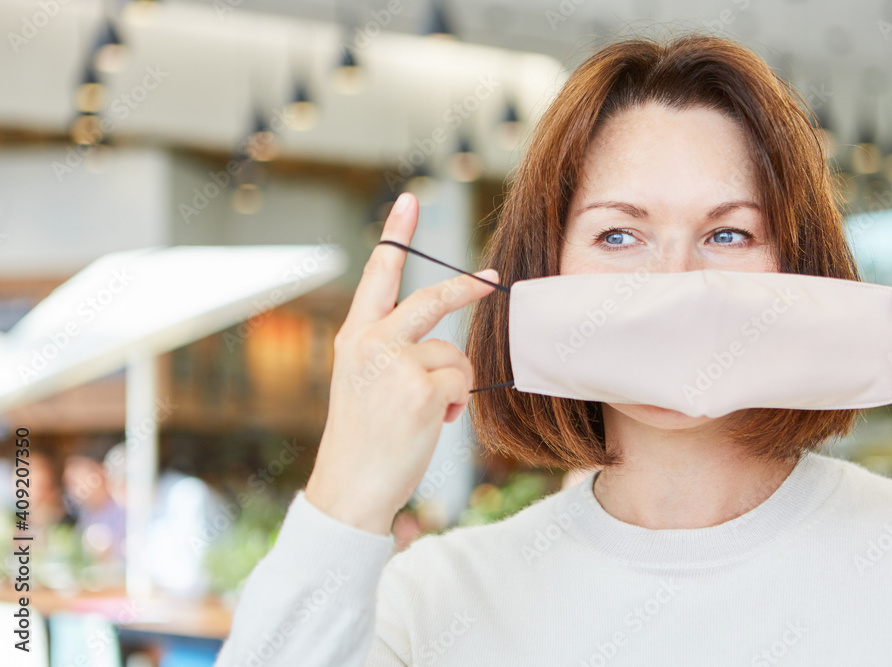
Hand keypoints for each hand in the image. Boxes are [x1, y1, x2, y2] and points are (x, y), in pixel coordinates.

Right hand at [304, 192, 498, 534]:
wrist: (350, 488)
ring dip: (451, 384)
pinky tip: (431, 424)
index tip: (409, 200)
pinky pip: (461, 383)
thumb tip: (446, 344)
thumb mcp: (365, 382)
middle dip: (467, 289)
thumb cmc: (364, 438)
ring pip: (454, 355)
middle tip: (493, 279)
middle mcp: (371, 342)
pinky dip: (455, 406)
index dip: (395, 236)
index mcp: (354, 336)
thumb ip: (394, 350)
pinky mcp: (421, 390)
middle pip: (432, 298)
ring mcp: (395, 363)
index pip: (378, 275)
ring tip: (424, 413)